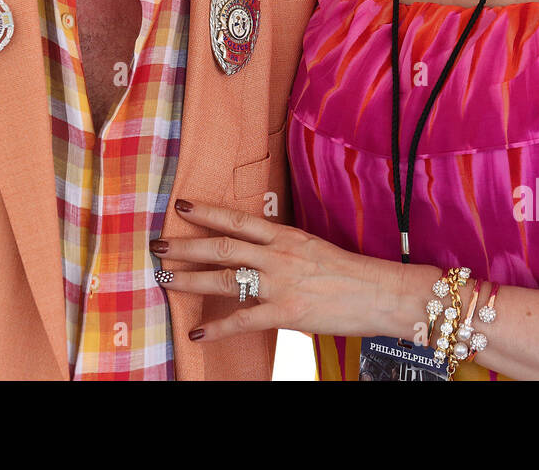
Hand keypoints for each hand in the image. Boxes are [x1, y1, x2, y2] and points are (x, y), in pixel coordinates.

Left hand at [154, 198, 423, 342]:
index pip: (238, 219)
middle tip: (157, 245)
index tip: (181, 207)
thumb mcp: (313, 248)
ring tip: (165, 278)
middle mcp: (278, 255)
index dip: (207, 212)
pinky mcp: (286, 312)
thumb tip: (257, 247)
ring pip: (224, 278)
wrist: (381, 292)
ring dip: (190, 279)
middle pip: (222, 246)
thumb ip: (283, 247)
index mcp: (286, 235)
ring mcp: (280, 283)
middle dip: (186, 245)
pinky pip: (242, 320)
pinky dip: (216, 327)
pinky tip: (196, 331)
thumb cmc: (351, 272)